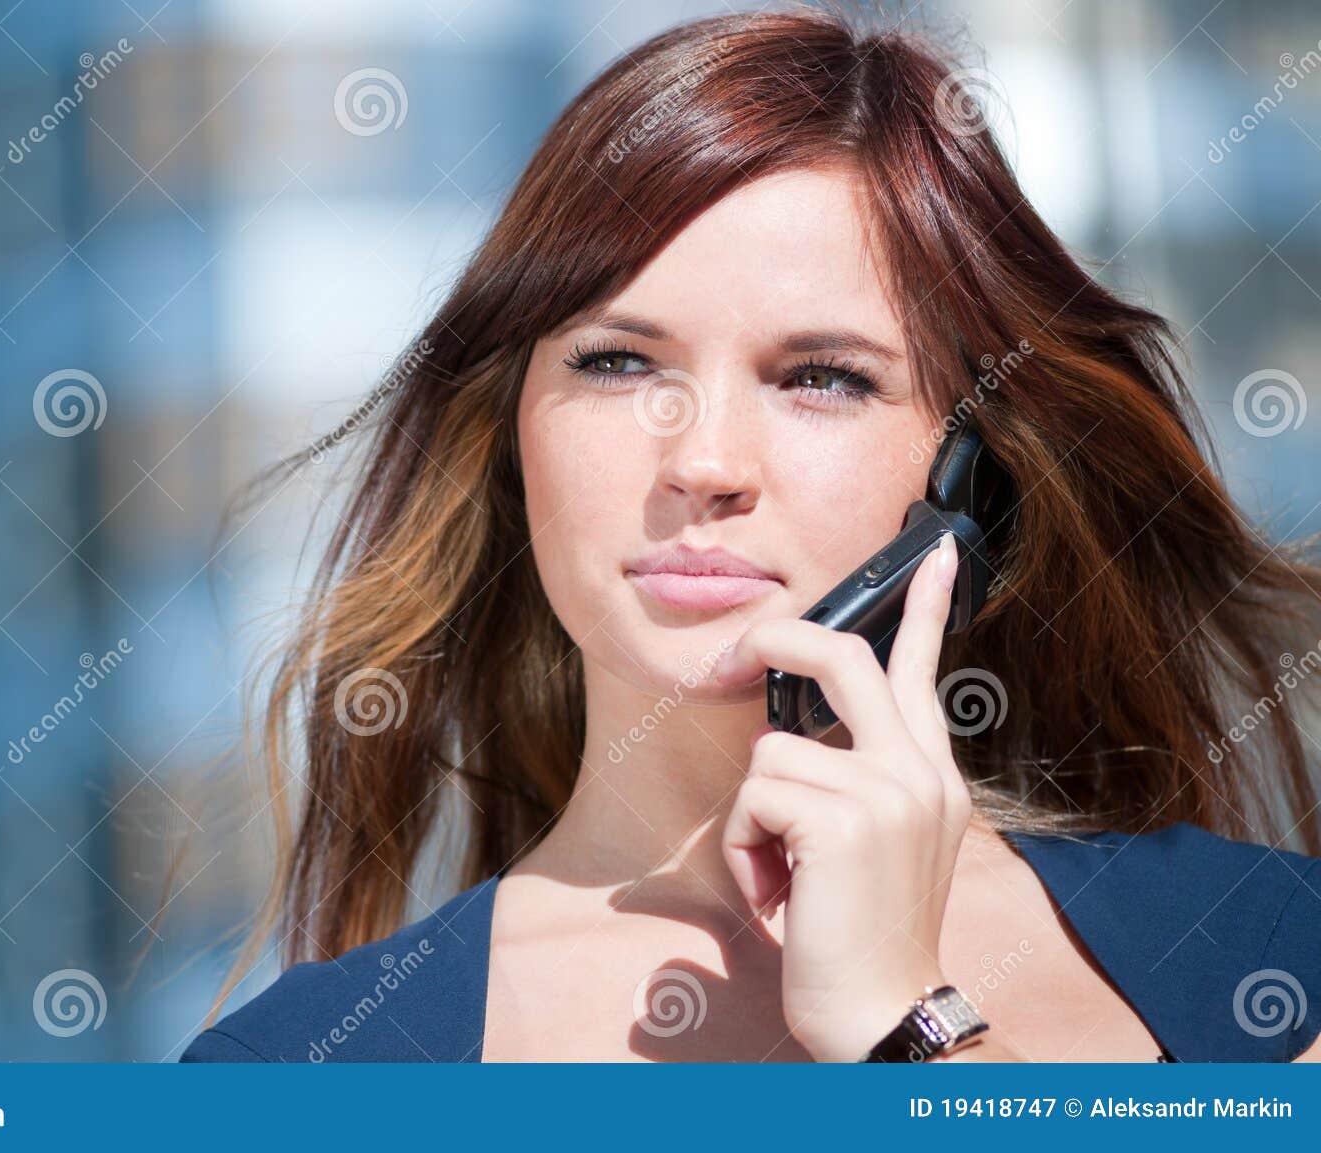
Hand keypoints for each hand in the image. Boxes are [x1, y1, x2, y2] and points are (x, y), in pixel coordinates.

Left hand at [712, 533, 972, 1061]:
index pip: (923, 672)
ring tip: (781, 875)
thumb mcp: (880, 846)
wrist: (884, 1016)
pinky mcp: (843, 822)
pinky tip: (777, 893)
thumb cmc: (862, 934)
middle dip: (779, 643)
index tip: (934, 549)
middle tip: (738, 652)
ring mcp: (888, 793)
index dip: (926, 606)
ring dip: (751, 818)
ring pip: (771, 750)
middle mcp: (919, 773)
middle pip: (843, 659)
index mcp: (931, 776)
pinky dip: (743, 847)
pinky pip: (753, 796)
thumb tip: (790, 738)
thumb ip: (858, 781)